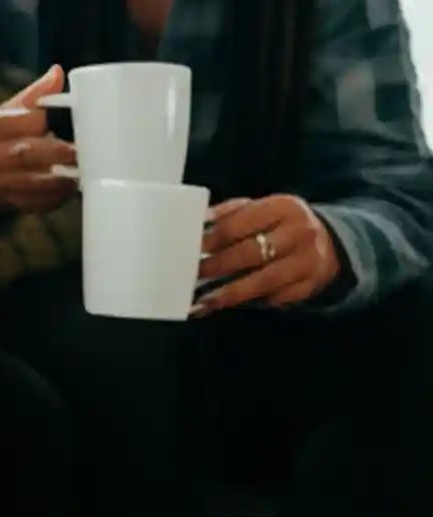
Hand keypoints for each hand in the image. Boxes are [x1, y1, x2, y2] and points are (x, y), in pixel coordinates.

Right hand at [0, 64, 78, 215]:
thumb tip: (57, 73)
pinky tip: (72, 185)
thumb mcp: (14, 110)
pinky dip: (58, 194)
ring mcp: (0, 183)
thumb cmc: (6, 136)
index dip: (47, 120)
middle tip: (81, 149)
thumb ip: (37, 94)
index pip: (21, 121)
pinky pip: (39, 201)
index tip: (70, 118)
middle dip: (57, 151)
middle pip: (27, 153)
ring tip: (81, 168)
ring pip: (34, 181)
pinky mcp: (14, 203)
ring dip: (61, 176)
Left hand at [195, 195, 341, 313]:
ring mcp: (307, 261)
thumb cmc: (280, 225)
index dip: (210, 239)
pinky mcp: (310, 286)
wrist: (331, 242)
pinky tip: (226, 307)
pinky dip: (248, 303)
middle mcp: (299, 232)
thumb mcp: (262, 209)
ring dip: (228, 293)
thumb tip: (199, 221)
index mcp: (283, 207)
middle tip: (189, 276)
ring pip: (262, 281)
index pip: (237, 224)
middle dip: (215, 267)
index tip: (187, 250)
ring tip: (203, 301)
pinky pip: (274, 298)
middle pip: (249, 253)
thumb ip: (230, 213)